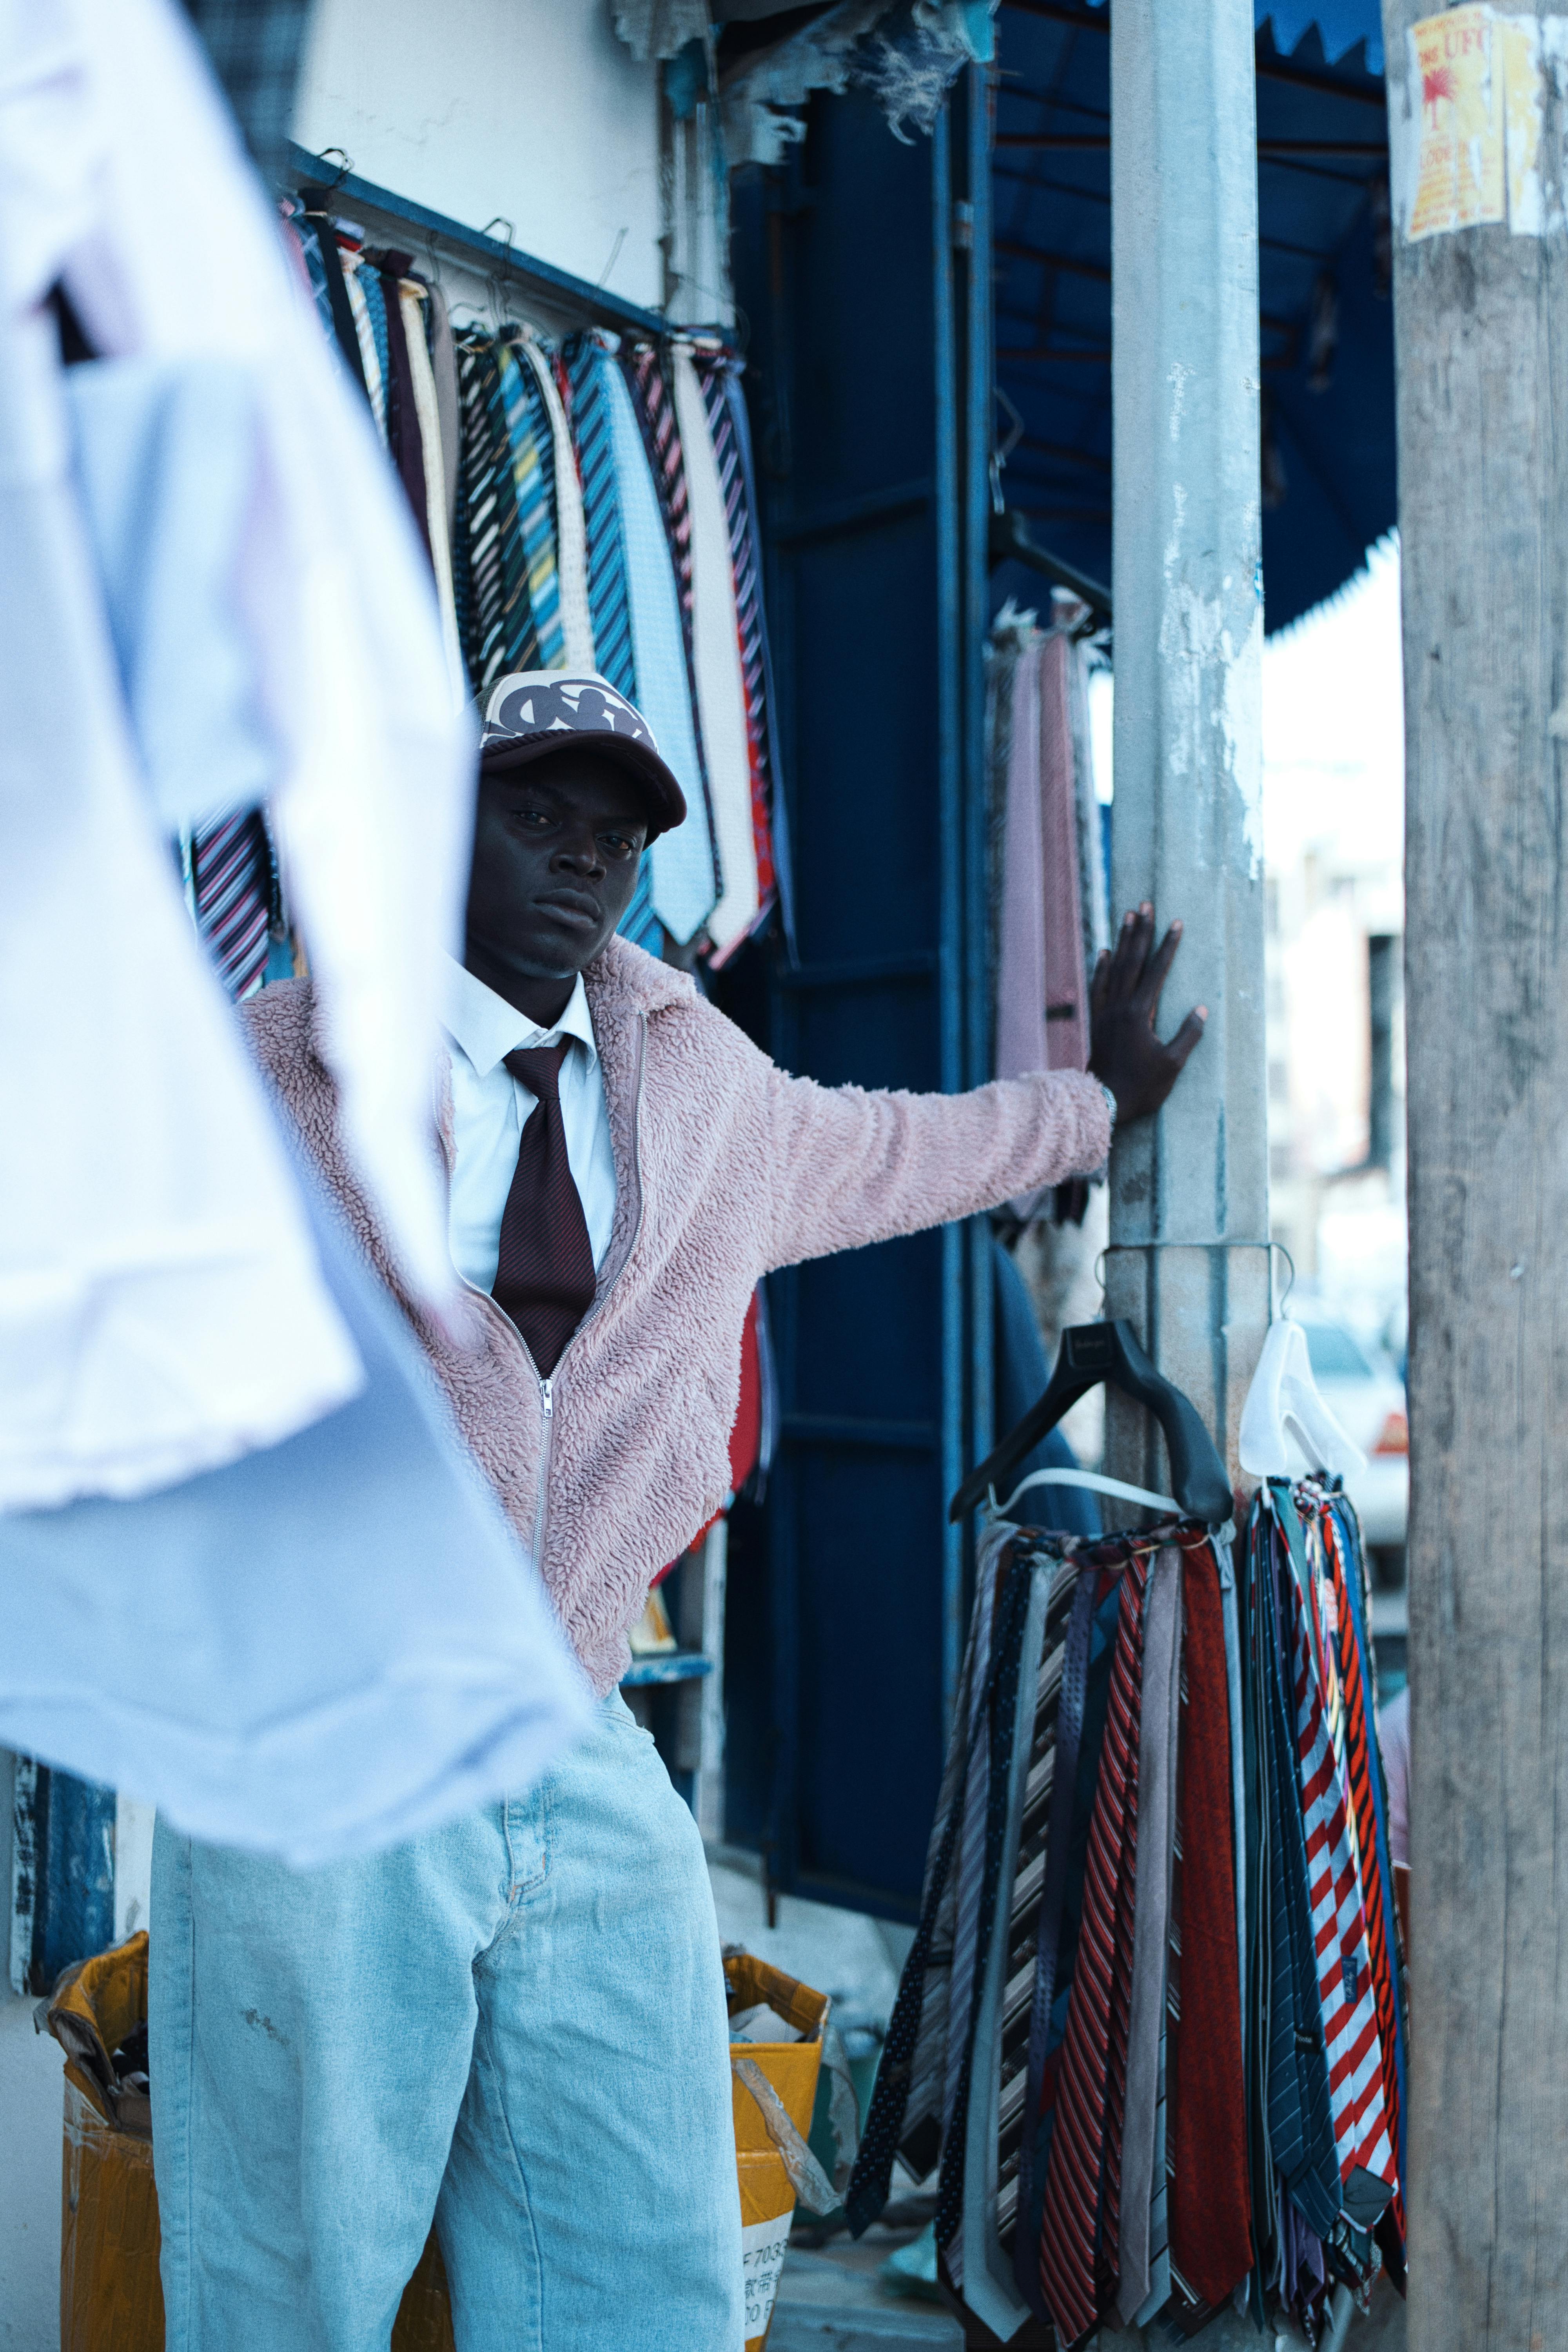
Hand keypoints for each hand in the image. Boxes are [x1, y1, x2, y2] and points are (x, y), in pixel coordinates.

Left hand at [1088, 904, 1205, 1125]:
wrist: (1103, 1102)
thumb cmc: (1142, 1088)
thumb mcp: (1172, 1065)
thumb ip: (1187, 1036)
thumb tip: (1200, 1010)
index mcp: (1140, 1013)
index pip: (1157, 971)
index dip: (1167, 945)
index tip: (1176, 922)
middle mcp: (1120, 1006)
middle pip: (1132, 960)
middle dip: (1141, 931)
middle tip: (1146, 903)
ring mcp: (1105, 1012)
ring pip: (1113, 968)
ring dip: (1122, 941)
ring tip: (1127, 915)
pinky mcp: (1096, 1020)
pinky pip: (1097, 986)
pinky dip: (1101, 967)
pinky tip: (1103, 951)